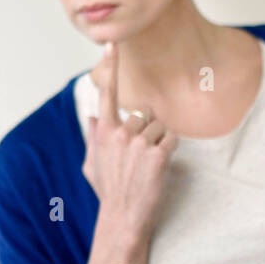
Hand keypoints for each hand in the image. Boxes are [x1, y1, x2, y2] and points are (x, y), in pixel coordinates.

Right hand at [83, 40, 177, 240]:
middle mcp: (120, 133)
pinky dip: (171, 150)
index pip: (107, 93)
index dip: (110, 66)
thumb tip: (92, 118)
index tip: (111, 43)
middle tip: (141, 159)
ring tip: (149, 165)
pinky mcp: (157, 155)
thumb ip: (94, 139)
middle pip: (145, 114)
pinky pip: (172, 139)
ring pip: (161, 126)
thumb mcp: (93, 166)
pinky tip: (160, 167)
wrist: (123, 219)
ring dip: (160, 142)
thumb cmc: (109, 194)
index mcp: (104, 132)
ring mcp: (139, 144)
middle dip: (149, 131)